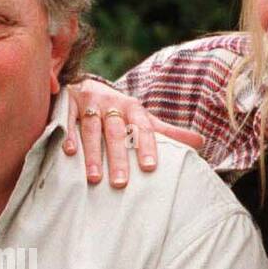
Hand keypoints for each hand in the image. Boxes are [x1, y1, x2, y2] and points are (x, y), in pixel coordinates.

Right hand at [64, 79, 205, 186]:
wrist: (84, 85)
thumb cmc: (117, 110)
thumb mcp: (141, 118)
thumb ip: (166, 131)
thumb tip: (200, 142)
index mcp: (132, 107)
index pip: (142, 128)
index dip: (146, 146)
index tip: (150, 168)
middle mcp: (111, 103)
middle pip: (116, 132)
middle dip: (118, 158)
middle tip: (121, 183)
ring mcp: (88, 103)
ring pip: (91, 129)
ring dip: (93, 154)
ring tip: (95, 179)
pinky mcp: (68, 103)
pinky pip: (67, 119)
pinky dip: (67, 135)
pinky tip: (69, 153)